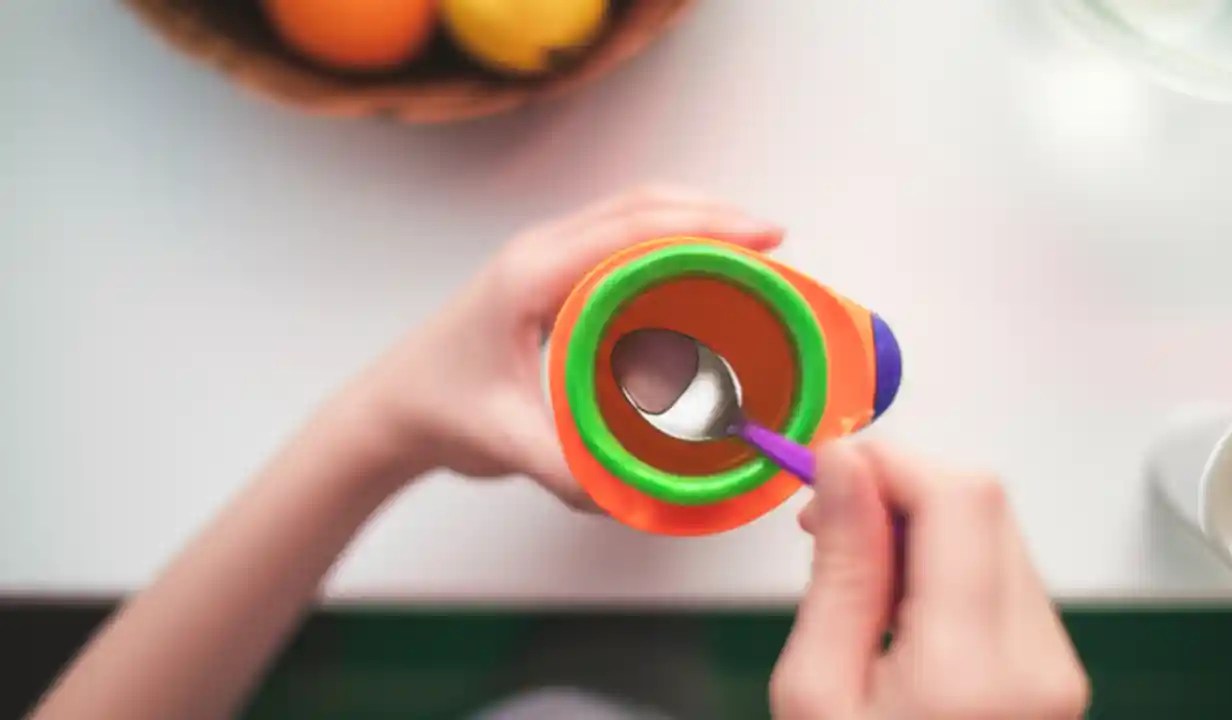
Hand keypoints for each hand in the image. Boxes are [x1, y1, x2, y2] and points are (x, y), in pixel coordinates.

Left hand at [347, 186, 784, 508]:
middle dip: (712, 213)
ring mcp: (542, 258)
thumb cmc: (439, 412)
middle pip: (640, 205)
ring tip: (748, 247)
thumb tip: (641, 495)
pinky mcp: (547, 275)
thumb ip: (570, 473)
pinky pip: (617, 238)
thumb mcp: (508, 444)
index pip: (633, 231)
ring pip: (630, 213)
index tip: (763, 238)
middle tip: (773, 241)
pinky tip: (696, 269)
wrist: (392, 407)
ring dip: (692, 219)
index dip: (706, 228)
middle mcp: (539, 253)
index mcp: (532, 276)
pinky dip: (666, 238)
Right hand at [770, 442, 1089, 718]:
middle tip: (829, 520)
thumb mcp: (815, 689)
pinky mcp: (1055, 673)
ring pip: (998, 533)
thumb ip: (839, 569)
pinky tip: (898, 605)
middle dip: (902, 487)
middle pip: (986, 503)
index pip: (960, 496)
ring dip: (923, 525)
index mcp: (972, 667)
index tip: (827, 471)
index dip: (890, 459)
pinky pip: (1004, 578)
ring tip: (858, 574)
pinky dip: (946, 565)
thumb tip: (843, 468)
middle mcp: (1039, 660)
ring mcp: (1057, 669)